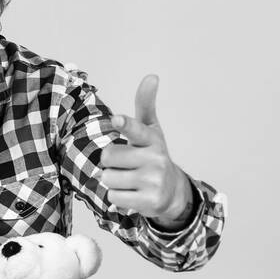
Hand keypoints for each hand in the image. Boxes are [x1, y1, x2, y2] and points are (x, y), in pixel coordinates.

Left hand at [99, 74, 193, 227]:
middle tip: (127, 165)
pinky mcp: (150, 201)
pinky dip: (118, 198)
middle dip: (111, 163)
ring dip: (113, 181)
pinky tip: (133, 194)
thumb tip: (152, 76)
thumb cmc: (153, 155)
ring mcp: (154, 180)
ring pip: (108, 178)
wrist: (172, 191)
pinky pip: (114, 197)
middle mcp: (155, 158)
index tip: (116, 120)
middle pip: (107, 157)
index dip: (125, 125)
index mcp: (151, 139)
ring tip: (130, 180)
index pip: (136, 130)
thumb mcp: (150, 131)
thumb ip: (145, 104)